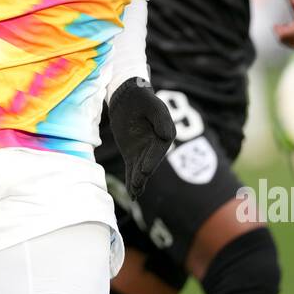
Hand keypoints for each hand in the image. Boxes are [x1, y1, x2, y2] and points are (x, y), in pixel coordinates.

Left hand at [107, 77, 175, 197]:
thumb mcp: (152, 104)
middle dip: (143, 174)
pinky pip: (132, 170)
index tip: (144, 170)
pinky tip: (132, 195)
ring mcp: (144, 152)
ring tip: (134, 192)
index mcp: (165, 133)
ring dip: (138, 181)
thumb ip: (160, 117)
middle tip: (137, 184)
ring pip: (141, 169)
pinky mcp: (132, 155)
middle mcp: (156, 146)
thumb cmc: (142, 98)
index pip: (158, 149)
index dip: (151, 160)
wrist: (127, 98)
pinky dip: (131, 182)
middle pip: (150, 162)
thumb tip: (166, 136)